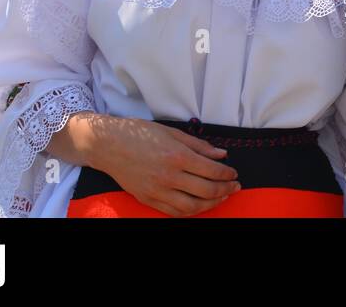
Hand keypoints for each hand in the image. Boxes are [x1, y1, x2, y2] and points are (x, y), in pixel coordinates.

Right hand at [55, 113, 240, 216]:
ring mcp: (158, 191)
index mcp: (178, 156)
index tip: (234, 173)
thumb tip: (222, 154)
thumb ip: (200, 146)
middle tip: (235, 186)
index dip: (227, 173)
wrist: (109, 145)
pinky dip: (191, 211)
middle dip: (225, 189)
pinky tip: (200, 205)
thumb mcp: (174, 132)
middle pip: (206, 190)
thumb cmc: (141, 134)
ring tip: (222, 197)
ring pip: (192, 206)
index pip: (212, 170)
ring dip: (212, 204)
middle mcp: (169, 176)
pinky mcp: (148, 200)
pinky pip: (174, 212)